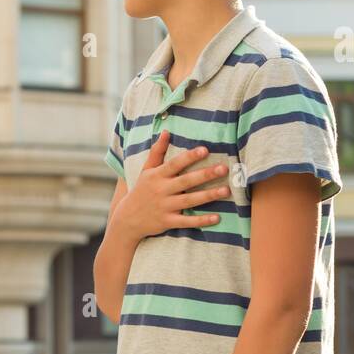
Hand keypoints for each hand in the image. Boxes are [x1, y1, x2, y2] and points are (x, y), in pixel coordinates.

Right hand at [115, 131, 230, 241]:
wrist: (127, 218)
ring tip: (226, 190)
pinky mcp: (167, 221)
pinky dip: (201, 221)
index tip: (205, 150)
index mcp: (157, 176)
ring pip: (189, 200)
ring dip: (208, 195)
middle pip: (186, 181)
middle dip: (205, 174)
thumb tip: (166, 132)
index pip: (175, 164)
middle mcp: (161, 190)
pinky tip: (217, 218)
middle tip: (224, 168)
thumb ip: (157, 152)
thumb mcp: (146, 170)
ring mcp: (164, 207)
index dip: (189, 157)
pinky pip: (186, 221)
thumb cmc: (141, 191)